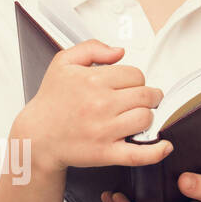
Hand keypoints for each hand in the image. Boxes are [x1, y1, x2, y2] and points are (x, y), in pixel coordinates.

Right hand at [17, 40, 169, 173]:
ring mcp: (104, 130)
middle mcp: (100, 104)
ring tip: (138, 118)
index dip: (135, 79)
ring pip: (146, 119)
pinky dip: (156, 151)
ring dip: (147, 118)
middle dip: (148, 97)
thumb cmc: (50, 102)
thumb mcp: (63, 63)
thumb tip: (119, 52)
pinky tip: (164, 146)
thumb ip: (91, 47)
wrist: (36, 136)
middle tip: (142, 100)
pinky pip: (138, 153)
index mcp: (93, 80)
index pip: (135, 74)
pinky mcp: (105, 153)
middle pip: (146, 95)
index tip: (128, 86)